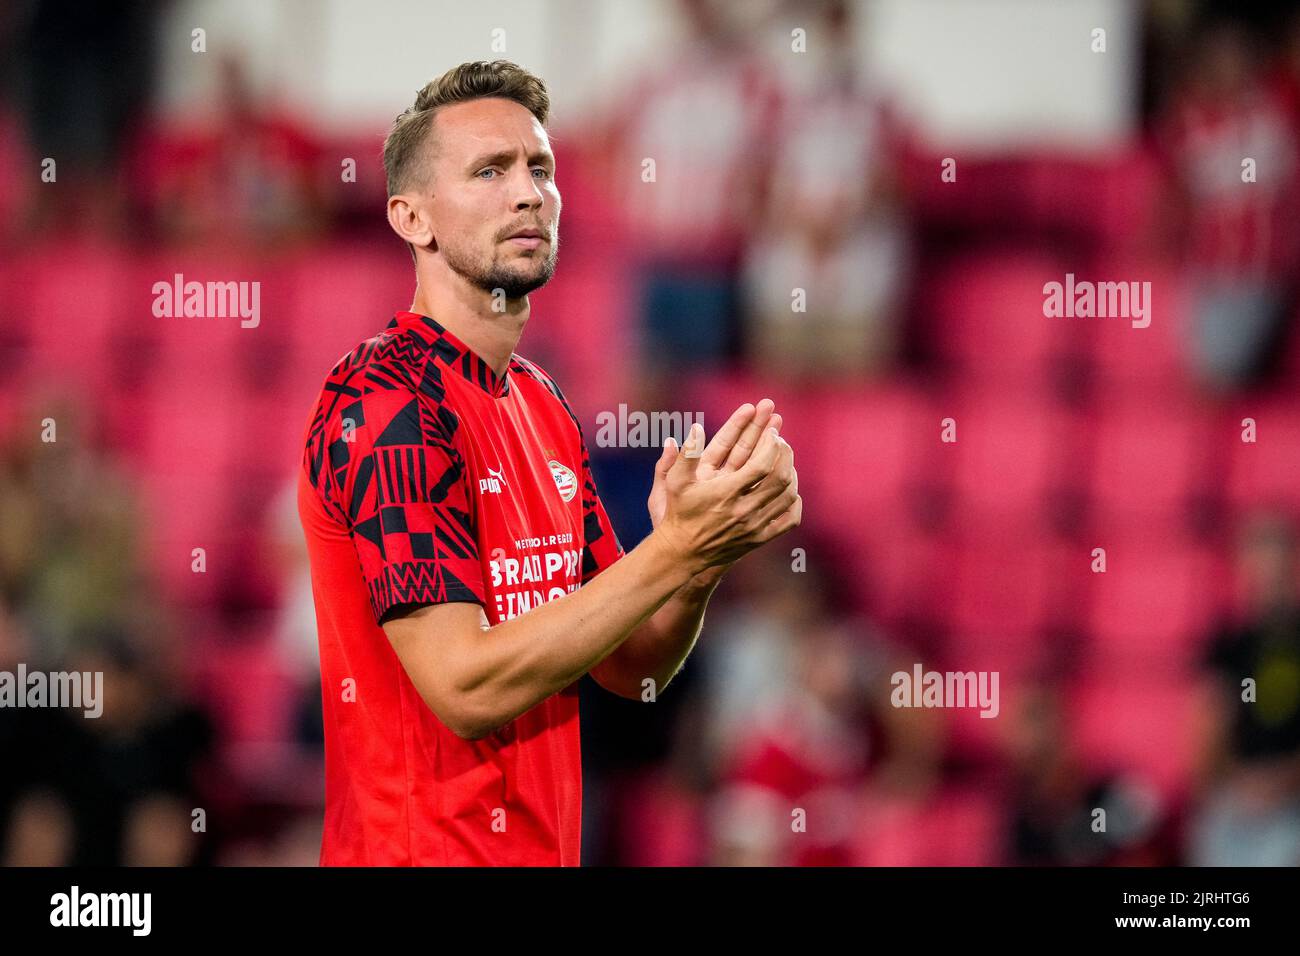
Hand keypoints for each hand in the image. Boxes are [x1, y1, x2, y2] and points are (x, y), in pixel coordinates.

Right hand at [648, 399, 784, 588]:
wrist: (683, 552)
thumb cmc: (679, 512)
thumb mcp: (675, 481)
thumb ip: (687, 453)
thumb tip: (696, 426)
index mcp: (726, 493)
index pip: (762, 464)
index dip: (771, 445)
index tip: (771, 433)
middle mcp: (744, 510)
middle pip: (780, 477)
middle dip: (785, 453)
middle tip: (780, 441)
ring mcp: (754, 526)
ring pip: (788, 496)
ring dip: (791, 474)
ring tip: (785, 461)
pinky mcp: (760, 538)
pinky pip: (790, 520)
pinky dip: (794, 502)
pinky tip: (789, 490)